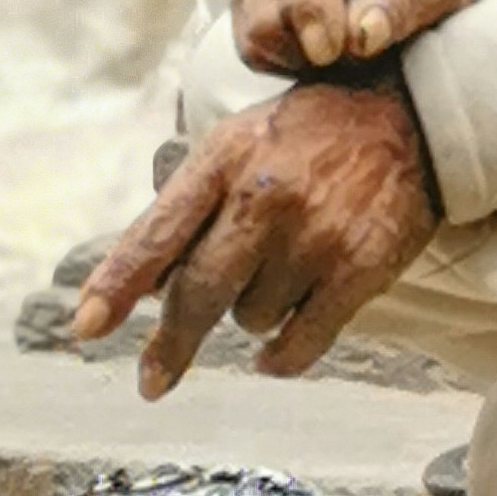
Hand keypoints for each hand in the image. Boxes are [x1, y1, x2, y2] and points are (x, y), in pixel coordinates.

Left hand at [69, 73, 437, 397]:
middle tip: (153, 379)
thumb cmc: (310, 136)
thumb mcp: (239, 144)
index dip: (116, 285)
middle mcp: (266, 196)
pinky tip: (274, 353)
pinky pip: (301, 342)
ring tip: (280, 274)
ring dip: (253, 313)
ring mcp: (315, 235)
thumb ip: (191, 206)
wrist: (410, 116)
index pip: (157, 232)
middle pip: (197, 293)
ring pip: (251, 318)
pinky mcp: (359, 268)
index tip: (87, 328)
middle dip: (171, 343)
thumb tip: (142, 285)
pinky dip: (281, 358)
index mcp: (225, 159)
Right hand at [233, 0, 485, 73]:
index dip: (314, 9)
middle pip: (277, 4)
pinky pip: (249, 39)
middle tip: (369, 51)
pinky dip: (284, 56)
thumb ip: (404, 3)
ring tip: (347, 45)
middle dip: (320, 46)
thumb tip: (358, 37)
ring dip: (301, 55)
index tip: (329, 52)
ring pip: (256, 27)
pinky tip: (322, 43)